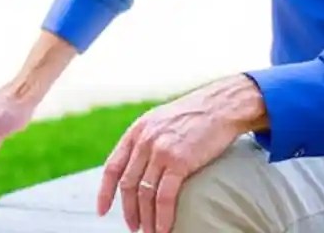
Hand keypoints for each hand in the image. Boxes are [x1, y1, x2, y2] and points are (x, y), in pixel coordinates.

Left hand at [98, 75, 266, 232]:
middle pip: (128, 185)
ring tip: (151, 232)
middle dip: (129, 211)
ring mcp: (160, 150)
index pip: (112, 167)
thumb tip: (140, 164)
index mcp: (137, 131)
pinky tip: (164, 229)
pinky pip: (165, 196)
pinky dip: (163, 217)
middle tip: (134, 227)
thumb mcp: (162, 120)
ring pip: (144, 194)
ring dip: (146, 218)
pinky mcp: (179, 161)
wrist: (222, 104)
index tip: (101, 210)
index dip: (104, 192)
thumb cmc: (196, 114)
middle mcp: (144, 141)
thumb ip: (147, 139)